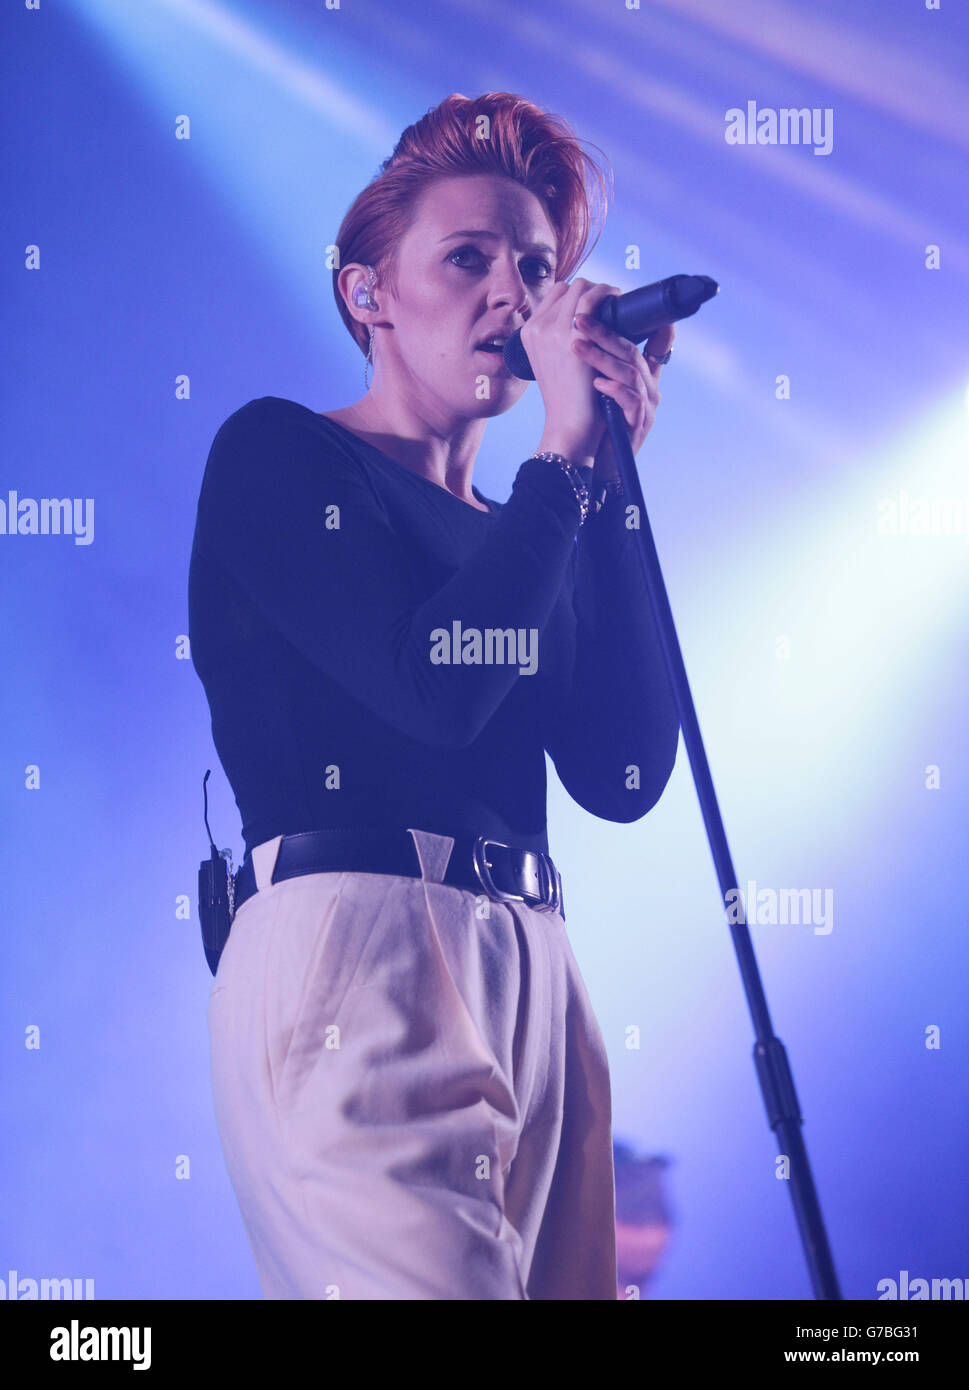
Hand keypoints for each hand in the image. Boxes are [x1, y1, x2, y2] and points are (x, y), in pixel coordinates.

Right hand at [525, 279, 629, 463]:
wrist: (570, 425)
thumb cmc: (569, 400)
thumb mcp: (554, 364)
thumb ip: (559, 341)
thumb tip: (581, 320)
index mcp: (529, 334)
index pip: (555, 296)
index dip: (578, 296)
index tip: (597, 305)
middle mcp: (536, 328)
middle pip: (569, 288)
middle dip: (592, 291)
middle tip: (611, 301)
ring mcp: (552, 331)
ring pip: (581, 288)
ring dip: (602, 290)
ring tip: (616, 300)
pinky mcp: (572, 337)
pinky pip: (591, 300)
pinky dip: (607, 295)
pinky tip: (618, 301)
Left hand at [575, 320, 673, 481]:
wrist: (591, 462)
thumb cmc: (594, 422)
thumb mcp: (596, 385)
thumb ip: (597, 360)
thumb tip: (577, 326)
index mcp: (640, 377)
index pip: (644, 340)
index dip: (636, 319)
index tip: (617, 299)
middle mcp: (647, 389)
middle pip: (631, 351)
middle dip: (605, 331)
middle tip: (579, 318)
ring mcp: (644, 408)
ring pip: (631, 373)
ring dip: (602, 357)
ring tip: (576, 345)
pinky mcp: (637, 427)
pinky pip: (631, 403)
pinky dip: (614, 390)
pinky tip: (597, 383)